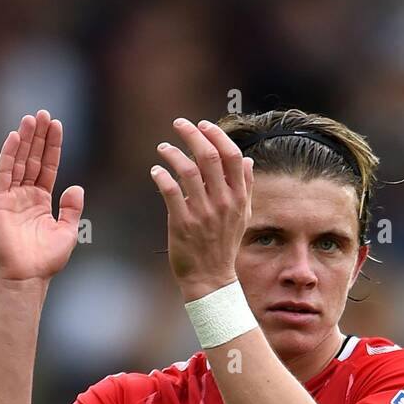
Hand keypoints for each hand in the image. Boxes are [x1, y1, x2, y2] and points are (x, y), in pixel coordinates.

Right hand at [0, 110, 83, 281]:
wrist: (27, 276)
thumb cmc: (47, 260)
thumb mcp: (67, 232)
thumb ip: (72, 209)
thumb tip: (77, 187)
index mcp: (41, 202)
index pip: (47, 167)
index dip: (52, 147)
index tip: (57, 125)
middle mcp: (24, 196)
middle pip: (32, 159)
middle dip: (38, 136)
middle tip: (43, 113)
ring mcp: (10, 197)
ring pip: (18, 161)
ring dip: (24, 139)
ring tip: (31, 118)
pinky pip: (3, 173)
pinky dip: (8, 155)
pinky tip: (15, 137)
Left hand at [150, 118, 252, 298]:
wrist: (210, 279)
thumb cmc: (224, 245)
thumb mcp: (242, 216)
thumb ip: (245, 187)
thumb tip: (247, 161)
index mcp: (238, 198)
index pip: (232, 155)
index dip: (216, 135)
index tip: (202, 125)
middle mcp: (222, 202)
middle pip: (209, 156)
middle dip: (192, 134)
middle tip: (179, 124)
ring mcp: (202, 213)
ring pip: (187, 170)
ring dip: (172, 153)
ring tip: (164, 148)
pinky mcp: (182, 223)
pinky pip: (171, 191)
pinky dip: (162, 176)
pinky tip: (156, 171)